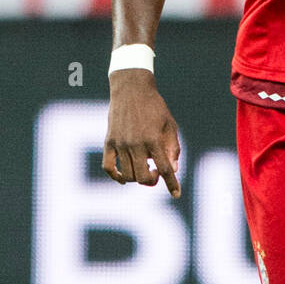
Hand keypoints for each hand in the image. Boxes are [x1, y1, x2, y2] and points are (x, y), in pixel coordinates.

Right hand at [103, 72, 181, 195]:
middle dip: (152, 181)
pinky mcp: (109, 142)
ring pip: (127, 175)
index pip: (165, 169)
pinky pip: (108, 167)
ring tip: (143, 169)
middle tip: (155, 173)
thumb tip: (174, 169)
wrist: (131, 89)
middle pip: (143, 177)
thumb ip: (173, 147)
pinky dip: (115, 177)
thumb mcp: (170, 124)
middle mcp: (136, 144)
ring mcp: (120, 144)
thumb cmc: (155, 106)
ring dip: (137, 178)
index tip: (176, 194)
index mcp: (153, 139)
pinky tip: (124, 178)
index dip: (172, 184)